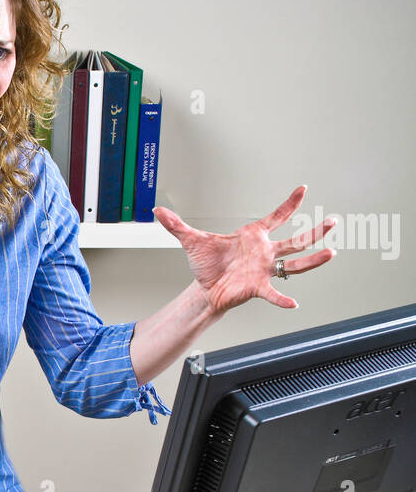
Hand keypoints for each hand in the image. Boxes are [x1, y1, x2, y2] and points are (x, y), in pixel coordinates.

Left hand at [153, 185, 335, 313]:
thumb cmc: (205, 265)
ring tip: (331, 253)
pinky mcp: (257, 287)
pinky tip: (294, 302)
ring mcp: (264, 269)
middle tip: (333, 220)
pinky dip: (282, 298)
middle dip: (315, 231)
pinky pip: (273, 293)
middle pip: (296, 240)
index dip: (289, 204)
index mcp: (253, 236)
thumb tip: (156, 211)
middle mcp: (265, 252)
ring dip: (313, 259)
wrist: (203, 290)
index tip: (303, 189)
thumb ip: (176, 225)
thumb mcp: (191, 241)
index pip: (276, 216)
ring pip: (294, 263)